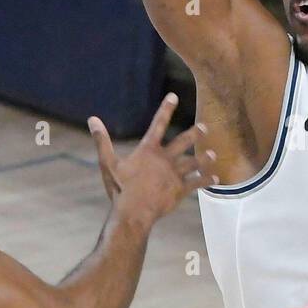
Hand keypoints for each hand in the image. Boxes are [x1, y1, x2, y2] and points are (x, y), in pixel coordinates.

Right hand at [88, 93, 214, 223]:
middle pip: (183, 142)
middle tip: (205, 127)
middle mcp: (165, 159)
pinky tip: (215, 178)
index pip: (158, 124)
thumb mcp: (108, 163)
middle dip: (195, 133)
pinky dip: (206, 180)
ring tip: (213, 154)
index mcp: (148, 150)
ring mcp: (175, 175)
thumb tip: (92, 119)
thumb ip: (102, 140)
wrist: (135, 211)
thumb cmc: (120, 187)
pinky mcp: (180, 190)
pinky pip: (196, 183)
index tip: (174, 96)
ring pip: (194, 162)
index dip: (166, 109)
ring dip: (204, 158)